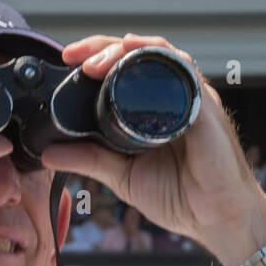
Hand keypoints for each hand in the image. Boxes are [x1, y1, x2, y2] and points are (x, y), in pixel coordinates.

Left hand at [40, 34, 265, 265]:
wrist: (216, 219)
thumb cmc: (181, 197)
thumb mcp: (122, 175)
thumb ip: (89, 160)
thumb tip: (49, 154)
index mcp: (153, 107)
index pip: (123, 68)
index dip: (95, 57)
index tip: (66, 60)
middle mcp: (173, 95)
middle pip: (137, 52)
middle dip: (102, 46)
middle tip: (73, 56)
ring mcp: (191, 97)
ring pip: (157, 53)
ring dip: (123, 50)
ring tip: (95, 63)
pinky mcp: (204, 107)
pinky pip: (181, 70)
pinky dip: (156, 57)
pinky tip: (135, 55)